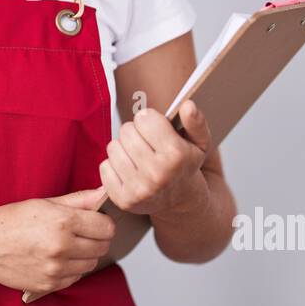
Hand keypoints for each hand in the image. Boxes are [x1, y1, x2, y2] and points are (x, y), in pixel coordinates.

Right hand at [0, 188, 115, 295]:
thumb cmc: (11, 220)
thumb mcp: (44, 203)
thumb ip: (79, 200)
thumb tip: (104, 194)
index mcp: (62, 222)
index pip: (106, 227)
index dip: (103, 223)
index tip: (95, 221)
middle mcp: (61, 247)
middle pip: (102, 246)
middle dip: (96, 238)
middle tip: (80, 232)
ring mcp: (56, 269)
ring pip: (91, 264)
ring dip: (84, 255)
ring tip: (66, 245)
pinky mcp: (49, 284)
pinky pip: (76, 277)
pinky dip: (71, 268)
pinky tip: (56, 258)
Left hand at [99, 100, 213, 217]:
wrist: (180, 200)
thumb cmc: (185, 165)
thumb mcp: (200, 143)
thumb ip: (196, 122)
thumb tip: (188, 105)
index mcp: (176, 155)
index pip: (144, 117)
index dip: (149, 120)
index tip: (155, 129)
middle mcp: (157, 173)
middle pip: (126, 131)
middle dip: (135, 133)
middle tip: (146, 144)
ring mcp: (139, 189)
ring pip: (113, 147)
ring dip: (123, 149)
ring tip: (137, 157)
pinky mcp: (124, 200)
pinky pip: (104, 167)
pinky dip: (113, 167)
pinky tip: (129, 172)